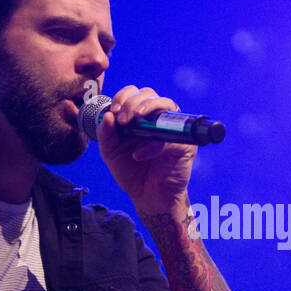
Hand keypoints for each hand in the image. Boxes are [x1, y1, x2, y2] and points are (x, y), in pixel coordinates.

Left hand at [97, 85, 195, 214]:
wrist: (148, 197)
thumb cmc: (132, 173)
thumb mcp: (111, 153)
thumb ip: (106, 135)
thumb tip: (106, 115)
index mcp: (140, 117)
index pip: (134, 93)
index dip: (124, 96)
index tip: (113, 111)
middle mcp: (157, 119)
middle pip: (149, 94)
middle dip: (133, 102)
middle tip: (122, 118)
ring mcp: (172, 129)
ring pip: (166, 104)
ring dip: (147, 108)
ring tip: (131, 121)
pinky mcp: (184, 144)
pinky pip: (170, 136)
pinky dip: (152, 145)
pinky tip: (139, 155)